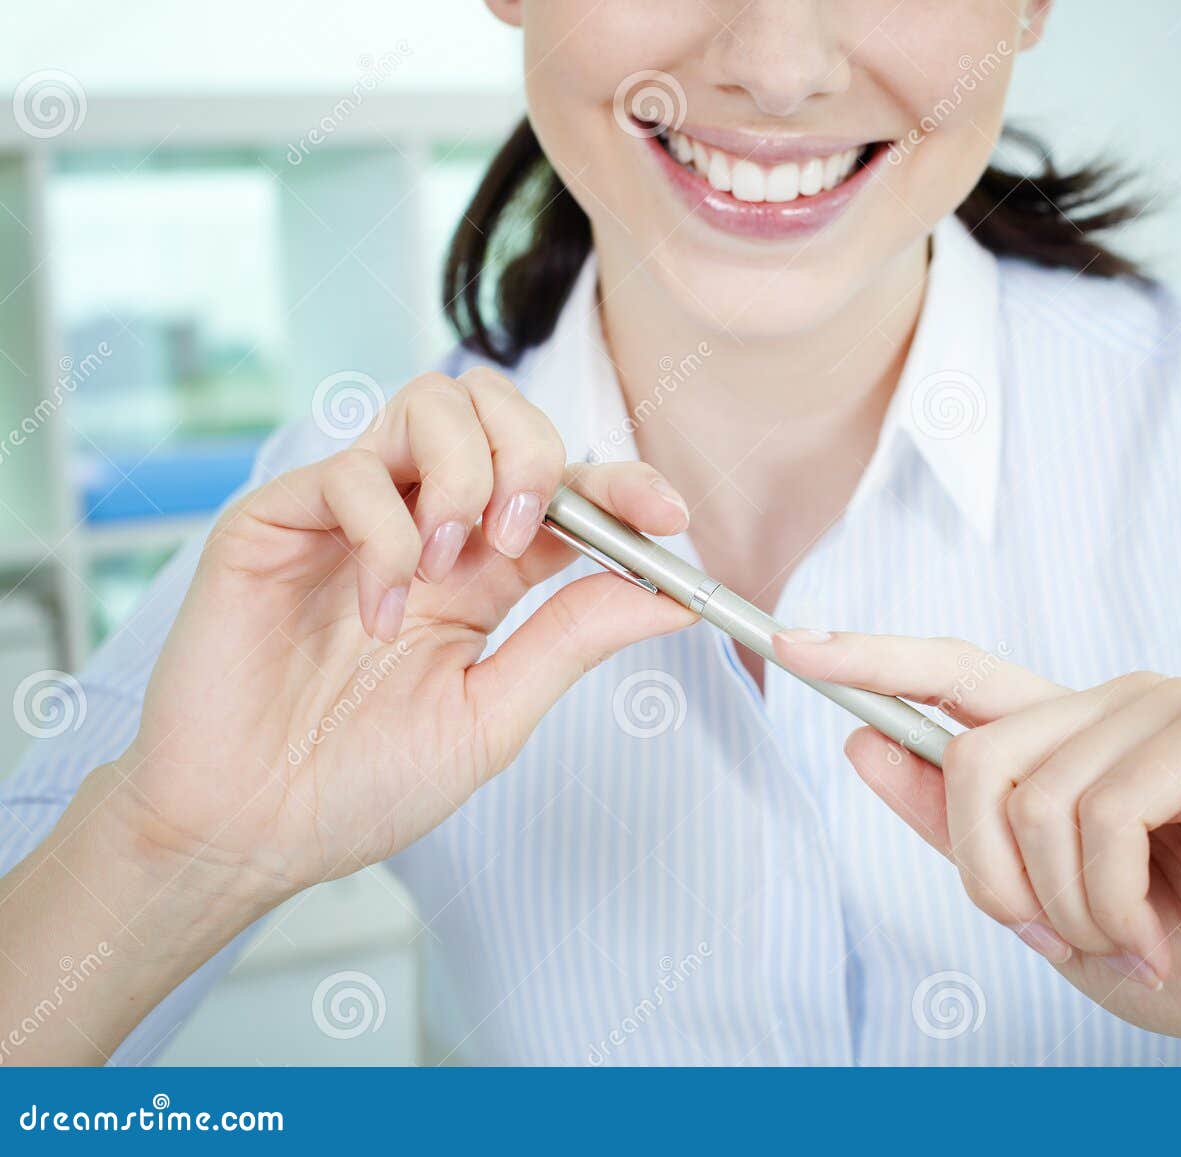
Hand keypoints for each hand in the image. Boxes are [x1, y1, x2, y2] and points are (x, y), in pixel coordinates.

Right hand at [109, 368, 696, 905]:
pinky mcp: (278, 520)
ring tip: (445, 567)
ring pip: (430, 404)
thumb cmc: (363, 784)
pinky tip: (378, 610)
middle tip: (523, 537)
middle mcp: (424, 527)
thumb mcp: (492, 715)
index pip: (567, 489)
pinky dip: (384, 535)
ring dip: (464, 474)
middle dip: (535, 454)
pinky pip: (350, 472)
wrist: (249, 831)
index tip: (667, 515)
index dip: (623, 484)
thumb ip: (571, 640)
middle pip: (500, 410)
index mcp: (484, 573)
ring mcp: (350, 516)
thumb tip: (672, 597)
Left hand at [774, 630, 1180, 1065]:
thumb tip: (859, 739)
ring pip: (1034, 795)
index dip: (873, 658)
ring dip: (1063, 902)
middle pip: (973, 756)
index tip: (790, 644)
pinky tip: (1151, 931)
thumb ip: (955, 824)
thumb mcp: (1039, 901)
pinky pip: (1104, 813)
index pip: (956, 673)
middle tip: (1054, 934)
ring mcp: (1169, 705)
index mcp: (1070, 732)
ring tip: (1120, 936)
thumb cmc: (1178, 950)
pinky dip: (1109, 900)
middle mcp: (1113, 700)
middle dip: (989, 872)